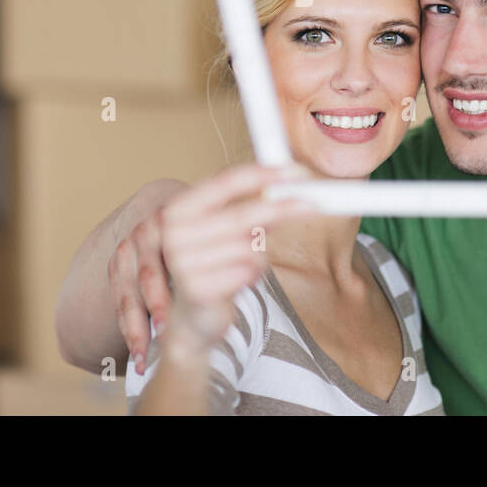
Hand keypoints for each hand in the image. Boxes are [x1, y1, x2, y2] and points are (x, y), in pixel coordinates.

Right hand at [109, 165, 314, 372]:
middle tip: (312, 203)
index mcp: (178, 208)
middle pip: (241, 214)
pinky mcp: (197, 290)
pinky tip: (240, 279)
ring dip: (260, 253)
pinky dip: (254, 274)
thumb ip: (249, 205)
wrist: (189, 315)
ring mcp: (182, 263)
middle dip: (281, 208)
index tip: (293, 171)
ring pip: (249, 247)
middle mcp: (174, 233)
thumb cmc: (210, 264)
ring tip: (246, 262)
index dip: (261, 174)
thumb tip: (288, 186)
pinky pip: (247, 272)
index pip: (224, 182)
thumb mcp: (224, 228)